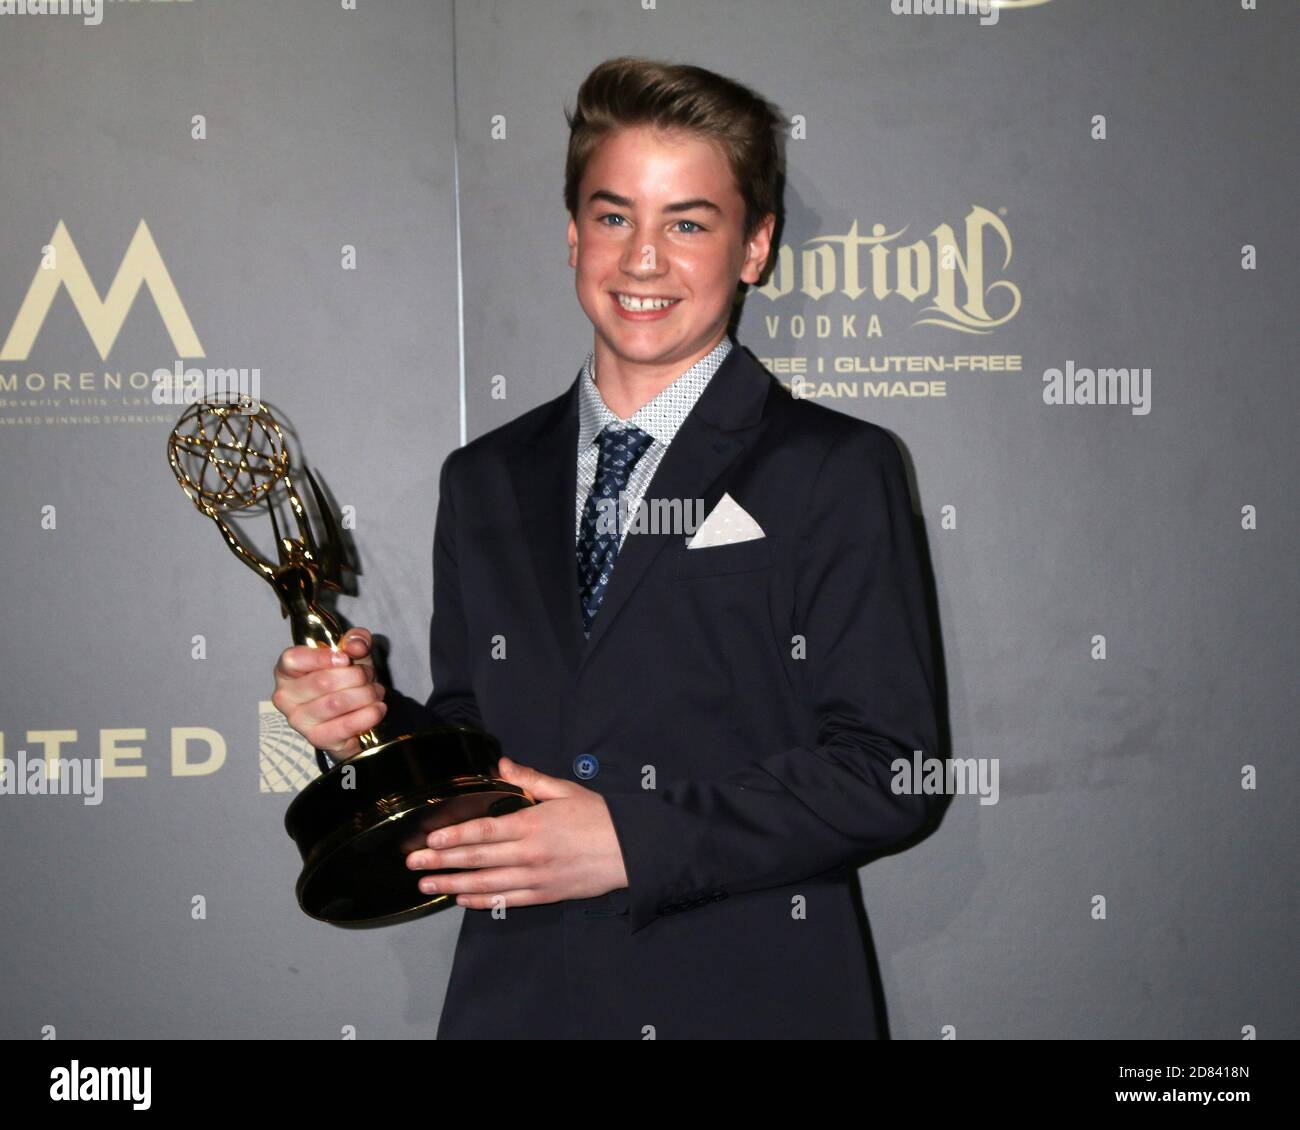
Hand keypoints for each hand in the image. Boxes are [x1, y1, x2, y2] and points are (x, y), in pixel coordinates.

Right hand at [270, 627, 385, 758]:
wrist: (353, 712)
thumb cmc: (345, 678)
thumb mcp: (352, 652)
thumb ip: (356, 640)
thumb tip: (356, 645)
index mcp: (287, 670)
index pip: (293, 659)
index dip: (321, 657)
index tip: (345, 659)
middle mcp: (286, 696)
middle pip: (322, 681)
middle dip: (356, 676)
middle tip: (370, 676)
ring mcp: (299, 720)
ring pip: (336, 703)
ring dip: (365, 695)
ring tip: (376, 692)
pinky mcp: (317, 739)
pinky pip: (345, 726)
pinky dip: (368, 715)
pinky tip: (377, 709)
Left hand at [404, 757, 628, 908]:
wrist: (630, 851)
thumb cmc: (598, 817)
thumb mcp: (564, 790)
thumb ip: (530, 779)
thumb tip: (502, 765)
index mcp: (532, 824)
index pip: (483, 831)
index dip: (453, 837)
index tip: (429, 841)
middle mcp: (528, 853)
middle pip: (476, 858)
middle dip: (441, 862)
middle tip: (412, 865)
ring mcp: (535, 877)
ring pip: (485, 884)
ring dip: (453, 884)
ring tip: (427, 885)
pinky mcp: (544, 895)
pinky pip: (506, 900)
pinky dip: (481, 901)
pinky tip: (462, 899)